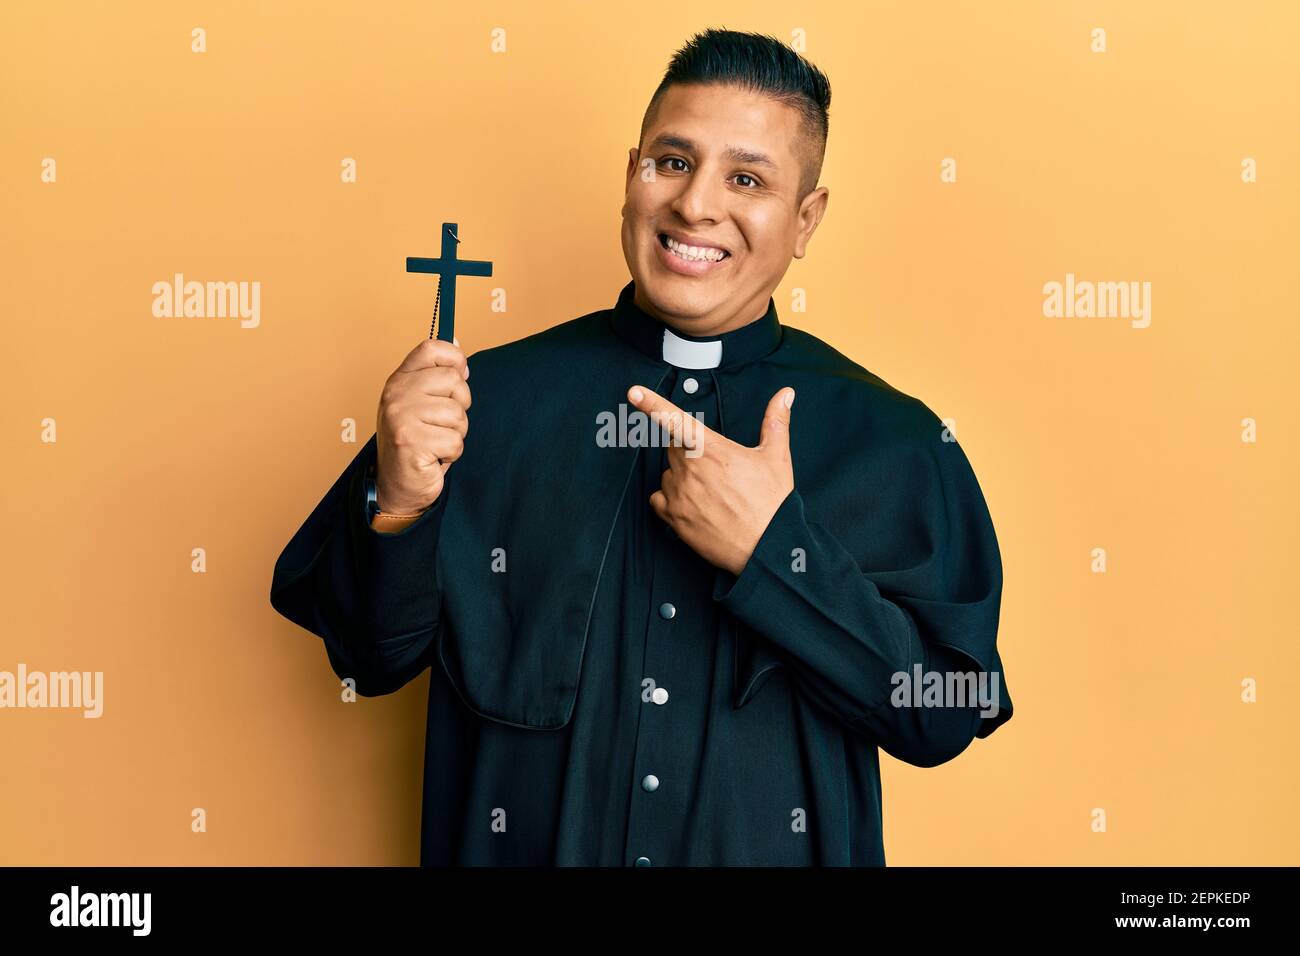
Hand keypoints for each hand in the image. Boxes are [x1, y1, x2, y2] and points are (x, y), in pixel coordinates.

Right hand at [375, 337, 470, 513]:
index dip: (455, 358)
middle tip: (441, 424)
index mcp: (399, 380)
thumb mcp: (421, 403)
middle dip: (460, 406)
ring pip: (458, 414)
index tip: (460, 376)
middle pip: (453, 380)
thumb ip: (436, 375)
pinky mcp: (411, 442)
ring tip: (435, 442)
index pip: (431, 348)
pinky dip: (451, 453)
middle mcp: (396, 394)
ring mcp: (401, 417)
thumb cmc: (414, 443)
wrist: (395, 486)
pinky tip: (433, 457)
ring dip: (455, 434)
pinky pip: (455, 441)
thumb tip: (457, 341)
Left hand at [626, 384, 795, 575]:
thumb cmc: (772, 503)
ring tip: (711, 492)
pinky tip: (693, 505)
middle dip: (690, 451)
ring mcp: (679, 494)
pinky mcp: (673, 517)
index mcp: (712, 449)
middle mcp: (690, 469)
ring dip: (682, 476)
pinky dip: (670, 498)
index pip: (675, 419)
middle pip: (674, 447)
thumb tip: (785, 394)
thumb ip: (775, 420)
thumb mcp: (776, 457)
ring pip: (668, 473)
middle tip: (715, 467)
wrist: (768, 547)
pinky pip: (658, 498)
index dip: (652, 403)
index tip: (634, 392)